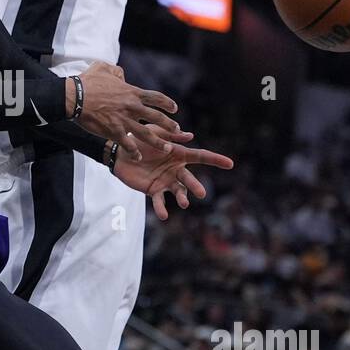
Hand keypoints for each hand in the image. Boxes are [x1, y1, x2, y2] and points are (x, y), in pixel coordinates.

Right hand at [72, 61, 178, 158]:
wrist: (75, 97)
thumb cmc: (87, 82)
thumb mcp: (103, 68)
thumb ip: (116, 71)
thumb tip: (122, 74)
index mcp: (132, 92)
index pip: (156, 98)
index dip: (167, 103)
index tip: (174, 109)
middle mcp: (132, 107)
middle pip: (157, 117)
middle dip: (169, 125)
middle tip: (177, 130)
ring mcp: (124, 121)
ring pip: (147, 134)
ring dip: (159, 142)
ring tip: (168, 148)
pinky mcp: (114, 132)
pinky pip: (128, 144)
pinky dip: (134, 152)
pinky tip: (138, 157)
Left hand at [113, 131, 234, 219]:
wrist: (119, 153)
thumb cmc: (140, 140)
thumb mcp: (155, 133)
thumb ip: (171, 135)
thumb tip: (190, 136)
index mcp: (179, 155)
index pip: (200, 157)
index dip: (215, 160)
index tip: (230, 164)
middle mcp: (175, 170)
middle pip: (189, 179)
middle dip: (195, 186)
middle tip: (202, 194)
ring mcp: (166, 181)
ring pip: (178, 192)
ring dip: (182, 198)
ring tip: (184, 203)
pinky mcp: (153, 190)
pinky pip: (159, 201)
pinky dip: (162, 208)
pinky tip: (164, 215)